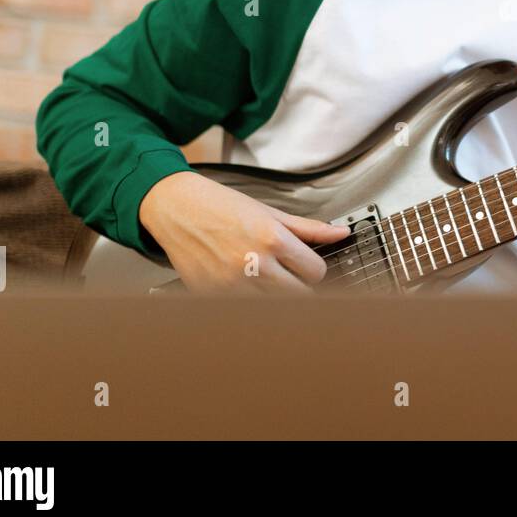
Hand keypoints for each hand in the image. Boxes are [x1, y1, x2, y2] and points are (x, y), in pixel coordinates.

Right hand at [138, 171, 350, 292]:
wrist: (176, 208)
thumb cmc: (220, 206)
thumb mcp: (269, 211)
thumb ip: (308, 227)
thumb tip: (340, 233)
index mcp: (272, 240)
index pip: (316, 272)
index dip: (314, 268)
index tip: (306, 264)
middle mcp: (254, 265)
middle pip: (301, 296)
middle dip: (300, 286)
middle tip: (289, 274)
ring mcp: (232, 285)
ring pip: (275, 308)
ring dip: (277, 297)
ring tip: (266, 278)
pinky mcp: (212, 297)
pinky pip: (244, 310)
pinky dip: (250, 303)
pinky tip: (244, 285)